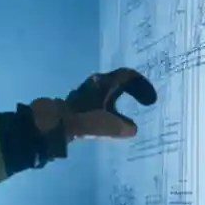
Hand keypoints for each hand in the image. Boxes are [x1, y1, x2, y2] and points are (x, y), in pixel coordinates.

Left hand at [31, 68, 157, 140]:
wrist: (54, 124)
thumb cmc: (84, 120)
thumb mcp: (110, 125)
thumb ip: (124, 126)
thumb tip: (131, 128)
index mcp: (105, 83)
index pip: (128, 76)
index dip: (143, 86)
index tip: (151, 101)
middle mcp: (95, 83)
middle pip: (119, 81)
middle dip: (134, 90)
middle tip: (144, 102)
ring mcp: (85, 92)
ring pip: (108, 90)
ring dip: (121, 98)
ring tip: (128, 113)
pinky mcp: (78, 102)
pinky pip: (100, 100)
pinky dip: (110, 106)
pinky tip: (110, 120)